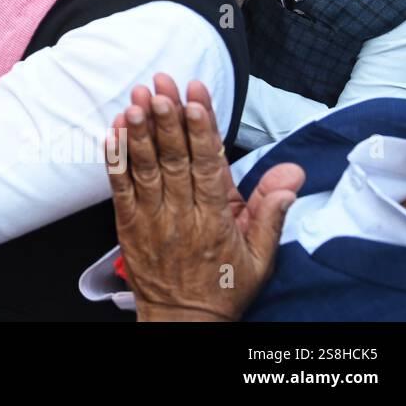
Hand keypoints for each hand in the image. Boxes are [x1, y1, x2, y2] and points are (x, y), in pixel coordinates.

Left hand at [107, 75, 303, 321]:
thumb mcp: (260, 257)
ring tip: (138, 98)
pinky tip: (114, 131)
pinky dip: (115, 158)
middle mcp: (182, 214)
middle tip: (163, 85)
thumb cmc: (222, 287)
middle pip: (175, 159)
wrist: (182, 320)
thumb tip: (291, 177)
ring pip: (145, 168)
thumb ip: (271, 212)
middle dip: (169, 119)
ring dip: (141, 130)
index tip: (197, 97)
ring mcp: (151, 218)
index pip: (209, 164)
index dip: (202, 128)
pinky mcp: (127, 224)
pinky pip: (119, 187)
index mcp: (215, 218)